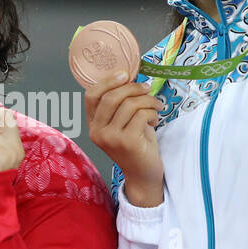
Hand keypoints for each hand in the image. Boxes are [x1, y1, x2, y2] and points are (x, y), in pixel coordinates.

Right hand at [85, 71, 163, 206]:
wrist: (143, 174)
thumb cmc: (136, 145)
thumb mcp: (123, 122)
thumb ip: (121, 104)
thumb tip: (131, 77)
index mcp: (93, 125)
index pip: (91, 95)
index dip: (108, 81)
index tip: (125, 74)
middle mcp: (97, 132)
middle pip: (111, 97)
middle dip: (133, 88)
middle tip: (148, 89)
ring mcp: (110, 138)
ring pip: (129, 104)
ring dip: (148, 101)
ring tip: (156, 107)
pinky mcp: (126, 142)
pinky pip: (141, 115)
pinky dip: (152, 112)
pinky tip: (154, 120)